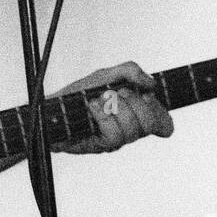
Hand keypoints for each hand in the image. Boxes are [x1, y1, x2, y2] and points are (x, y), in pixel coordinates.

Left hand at [51, 61, 173, 153]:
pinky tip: (93, 108)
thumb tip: (151, 83)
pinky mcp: (103, 145)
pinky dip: (104, 117)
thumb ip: (130, 71)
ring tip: (100, 100)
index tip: (146, 95)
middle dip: (135, 102)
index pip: (163, 122)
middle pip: (151, 123)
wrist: (52, 110)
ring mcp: (118, 139)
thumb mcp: (105, 75)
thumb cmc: (79, 94)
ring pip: (134, 130)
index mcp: (135, 112)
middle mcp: (130, 128)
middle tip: (118, 93)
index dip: (160, 111)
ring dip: (116, 108)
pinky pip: (116, 135)